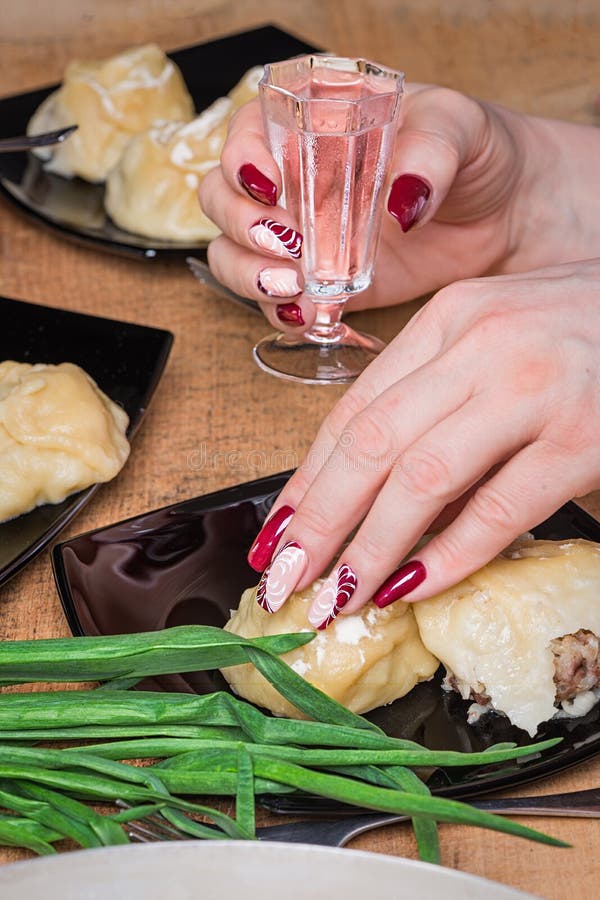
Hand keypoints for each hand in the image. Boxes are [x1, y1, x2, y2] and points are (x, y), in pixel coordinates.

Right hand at [199, 85, 598, 331]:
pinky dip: (281, 312)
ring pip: (234, 254)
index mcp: (312, 124)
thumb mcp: (461, 128)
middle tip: (287, 244)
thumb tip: (401, 199)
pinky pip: (275, 302)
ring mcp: (302, 236)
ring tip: (295, 285)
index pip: (247, 133)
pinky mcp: (318, 282)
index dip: (242, 159)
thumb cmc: (477, 154)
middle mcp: (294, 180)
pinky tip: (308, 313)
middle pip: (223, 199)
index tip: (268, 185)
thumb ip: (431, 151)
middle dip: (241, 226)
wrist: (503, 215)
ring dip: (250, 274)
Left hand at [247, 259, 599, 626]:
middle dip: (320, 522)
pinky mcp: (583, 437)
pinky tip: (414, 587)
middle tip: (285, 578)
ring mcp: (534, 389)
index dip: (307, 480)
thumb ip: (434, 403)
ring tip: (339, 595)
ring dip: (370, 547)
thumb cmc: (579, 333)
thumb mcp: (493, 344)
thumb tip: (369, 496)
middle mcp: (483, 344)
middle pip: (372, 443)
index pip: (355, 409)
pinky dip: (449, 555)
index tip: (277, 533)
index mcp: (450, 319)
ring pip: (422, 478)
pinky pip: (498, 508)